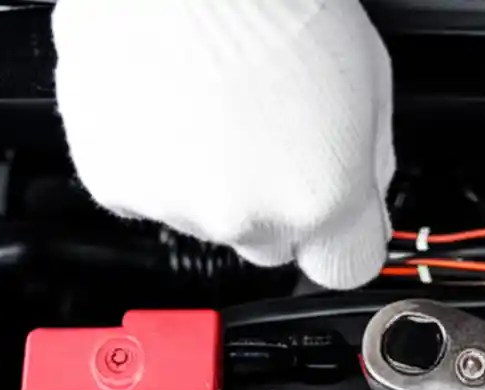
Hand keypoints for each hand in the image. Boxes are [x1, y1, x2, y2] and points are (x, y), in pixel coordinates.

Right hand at [53, 0, 394, 288]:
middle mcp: (246, 216)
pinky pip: (145, 193)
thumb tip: (367, 208)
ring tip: (212, 104)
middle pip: (272, 244)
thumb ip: (369, 166)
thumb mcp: (370, 83)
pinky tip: (169, 108)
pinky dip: (155, 161)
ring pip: (207, 219)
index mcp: (319, 198)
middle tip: (265, 130)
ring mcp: (176, 203)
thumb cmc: (274, 4)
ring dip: (210, 177)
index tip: (333, 213)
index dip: (340, 236)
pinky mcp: (114, 183)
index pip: (344, 268)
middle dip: (274, 202)